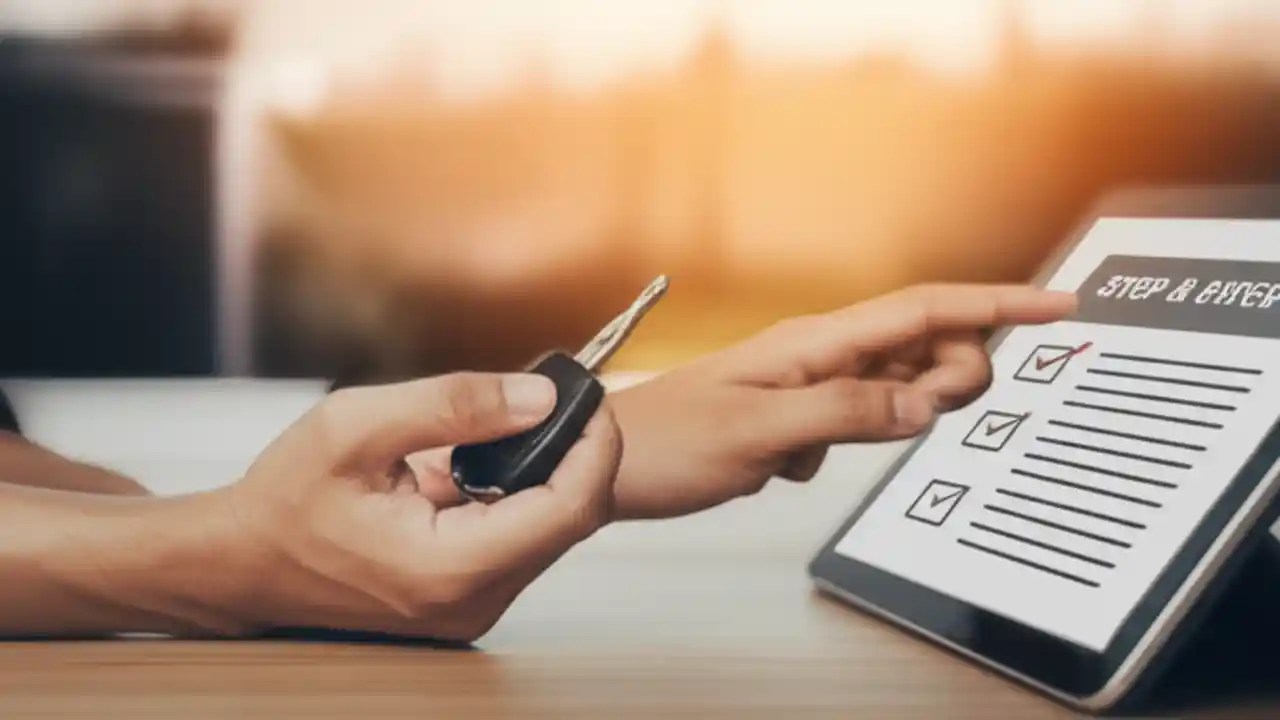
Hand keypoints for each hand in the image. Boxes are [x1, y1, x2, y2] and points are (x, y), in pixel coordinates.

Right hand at [222, 373, 620, 640]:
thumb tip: (541, 397)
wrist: (240, 564)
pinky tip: (485, 458)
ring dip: (547, 470)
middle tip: (563, 394)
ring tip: (514, 419)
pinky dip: (518, 492)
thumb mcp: (357, 426)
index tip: (592, 395)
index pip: (571, 508)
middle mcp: (473, 601)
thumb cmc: (285, 499)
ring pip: (551, 530)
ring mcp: (471, 607)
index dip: (597, 444)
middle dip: (578, 451)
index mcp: (451, 567)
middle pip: (572, 520)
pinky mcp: (465, 598)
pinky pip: (520, 539)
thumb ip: (455, 406)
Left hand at [606, 284, 1076, 518]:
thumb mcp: (759, 432)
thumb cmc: (668, 442)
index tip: (1059, 306)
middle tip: (925, 416)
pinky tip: (795, 465)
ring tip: (837, 442)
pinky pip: (859, 417)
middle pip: (923, 344)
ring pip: (894, 382)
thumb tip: (922, 403)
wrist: (607, 460)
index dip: (997, 304)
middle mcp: (819, 354)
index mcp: (815, 342)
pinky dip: (856, 438)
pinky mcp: (798, 417)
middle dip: (953, 373)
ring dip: (903, 409)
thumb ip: (843, 413)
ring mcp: (810, 384)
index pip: (924, 309)